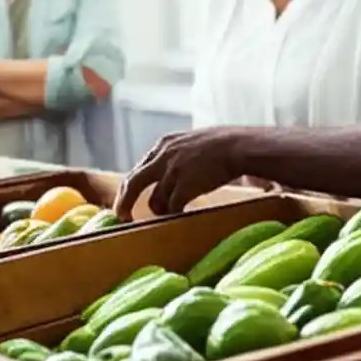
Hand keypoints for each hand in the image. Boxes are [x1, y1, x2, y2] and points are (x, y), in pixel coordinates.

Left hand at [113, 127, 250, 220]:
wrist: (238, 146)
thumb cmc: (221, 146)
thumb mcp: (190, 143)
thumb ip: (174, 155)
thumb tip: (165, 175)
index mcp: (163, 145)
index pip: (137, 169)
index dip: (129, 188)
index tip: (125, 201)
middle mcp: (162, 157)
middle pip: (132, 184)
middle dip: (125, 202)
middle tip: (122, 217)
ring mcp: (172, 172)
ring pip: (154, 201)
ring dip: (161, 211)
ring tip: (171, 213)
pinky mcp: (184, 186)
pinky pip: (172, 208)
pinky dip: (175, 215)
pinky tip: (183, 215)